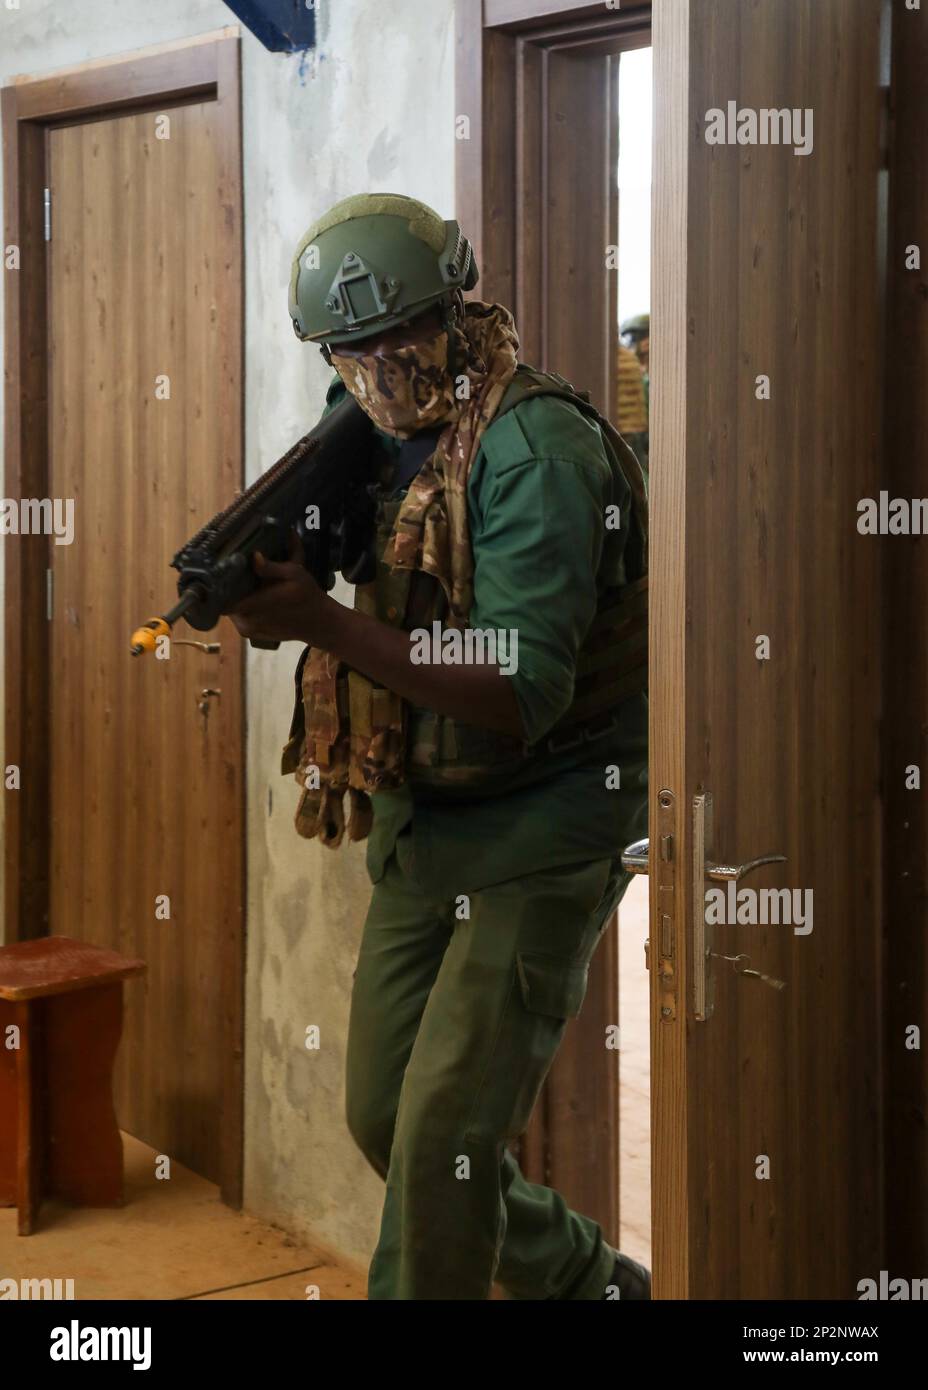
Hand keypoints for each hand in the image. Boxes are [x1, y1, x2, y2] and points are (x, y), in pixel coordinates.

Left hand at [227, 532, 333, 646]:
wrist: (318, 623)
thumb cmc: (307, 596)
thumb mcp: (294, 574)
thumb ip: (271, 567)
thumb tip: (254, 556)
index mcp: (251, 605)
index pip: (220, 595)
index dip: (219, 582)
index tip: (223, 569)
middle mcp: (244, 620)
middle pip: (225, 600)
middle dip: (230, 586)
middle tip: (237, 572)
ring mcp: (246, 629)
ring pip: (231, 608)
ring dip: (237, 596)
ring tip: (246, 583)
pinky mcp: (250, 634)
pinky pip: (239, 617)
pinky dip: (243, 607)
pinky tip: (254, 597)